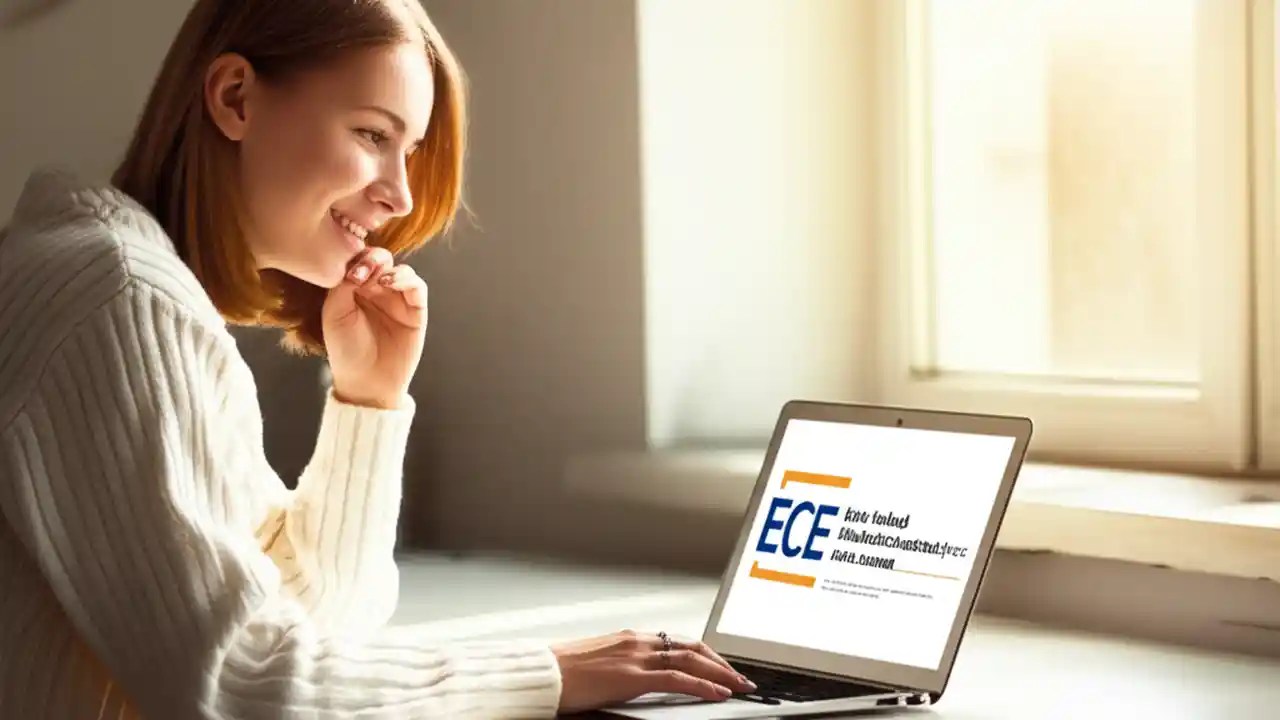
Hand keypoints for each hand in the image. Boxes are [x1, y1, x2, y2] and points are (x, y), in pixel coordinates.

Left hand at [322, 247, 427, 408]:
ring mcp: (397, 298)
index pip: (357, 260)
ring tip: (377, 279)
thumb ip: (342, 286)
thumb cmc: (346, 350)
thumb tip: (356, 265)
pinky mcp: (416, 309)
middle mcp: (376, 290)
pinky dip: (406, 279)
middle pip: (379, 259)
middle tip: (362, 269)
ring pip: (399, 268)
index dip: (354, 257)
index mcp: (354, 288)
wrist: (367, 381)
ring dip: (388, 268)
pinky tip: (390, 283)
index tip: (348, 269)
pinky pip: (416, 286)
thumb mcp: (334, 314)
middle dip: (371, 259)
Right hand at [552, 630, 756, 714]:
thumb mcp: (600, 663)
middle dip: (721, 662)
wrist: (541, 673)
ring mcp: (636, 656)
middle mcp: (638, 641)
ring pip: (691, 658)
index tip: (721, 665)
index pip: (679, 641)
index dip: (705, 653)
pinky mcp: (632, 676)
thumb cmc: (562, 671)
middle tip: (740, 677)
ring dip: (721, 672)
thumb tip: (638, 677)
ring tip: (738, 686)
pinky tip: (718, 694)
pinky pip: (677, 679)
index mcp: (630, 637)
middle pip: (692, 646)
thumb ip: (623, 666)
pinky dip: (703, 685)